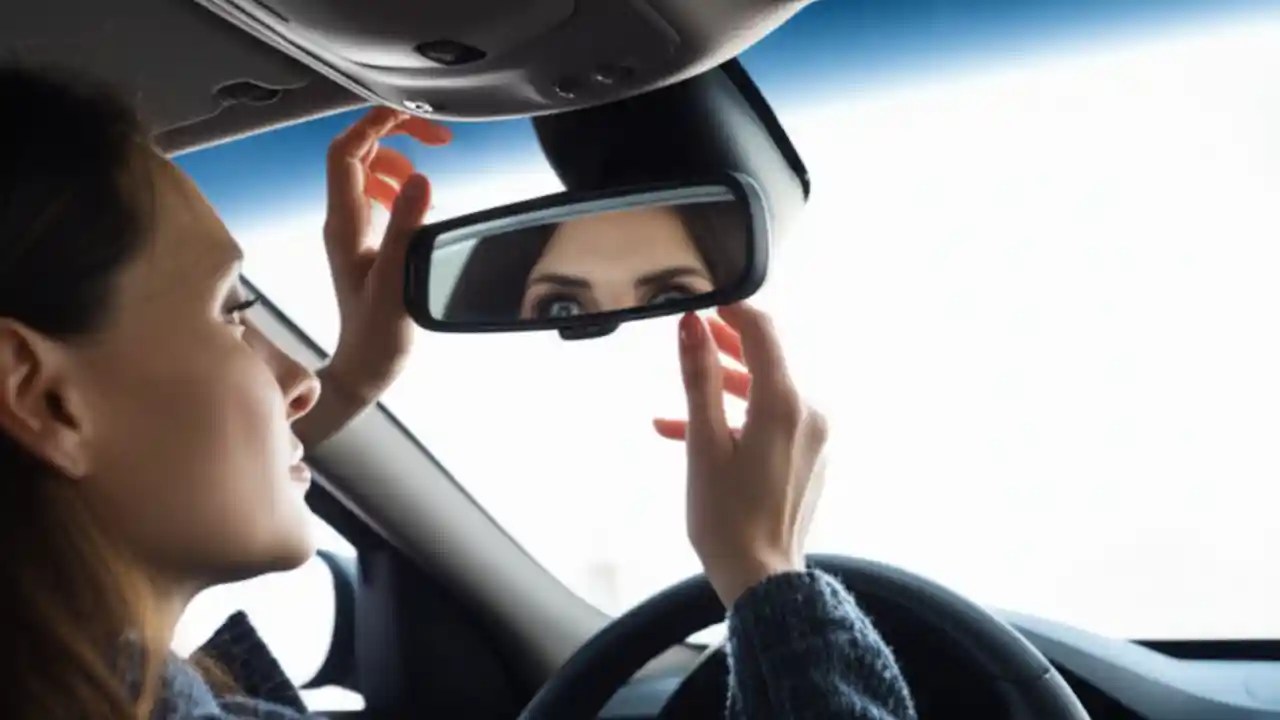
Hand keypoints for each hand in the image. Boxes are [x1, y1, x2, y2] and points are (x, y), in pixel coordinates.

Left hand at [295, 107, 450, 446]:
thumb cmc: (379, 333)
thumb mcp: (397, 278)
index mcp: (343, 223)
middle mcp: (342, 220)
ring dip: (399, 161)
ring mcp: (352, 229)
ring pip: (367, 171)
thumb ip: (405, 228)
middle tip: (437, 140)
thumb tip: (421, 179)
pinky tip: (420, 203)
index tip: (414, 118)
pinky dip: (400, 186)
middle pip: (355, 153)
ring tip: (428, 177)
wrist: (367, 367)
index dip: (375, 125)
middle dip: (394, 135)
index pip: (346, 153)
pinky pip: (377, 195)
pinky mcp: (366, 240)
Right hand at [654, 305, 827, 606]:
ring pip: (767, 392)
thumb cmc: (727, 517)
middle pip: (769, 361)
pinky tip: (690, 432)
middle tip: (692, 330)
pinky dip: (737, 418)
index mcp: (785, 404)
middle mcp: (808, 414)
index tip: (704, 298)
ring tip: (686, 383)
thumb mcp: (703, 443)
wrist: (761, 579)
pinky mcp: (807, 458)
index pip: (764, 332)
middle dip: (728, 344)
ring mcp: (812, 438)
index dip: (734, 308)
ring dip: (726, 384)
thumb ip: (698, 378)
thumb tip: (691, 326)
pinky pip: (772, 422)